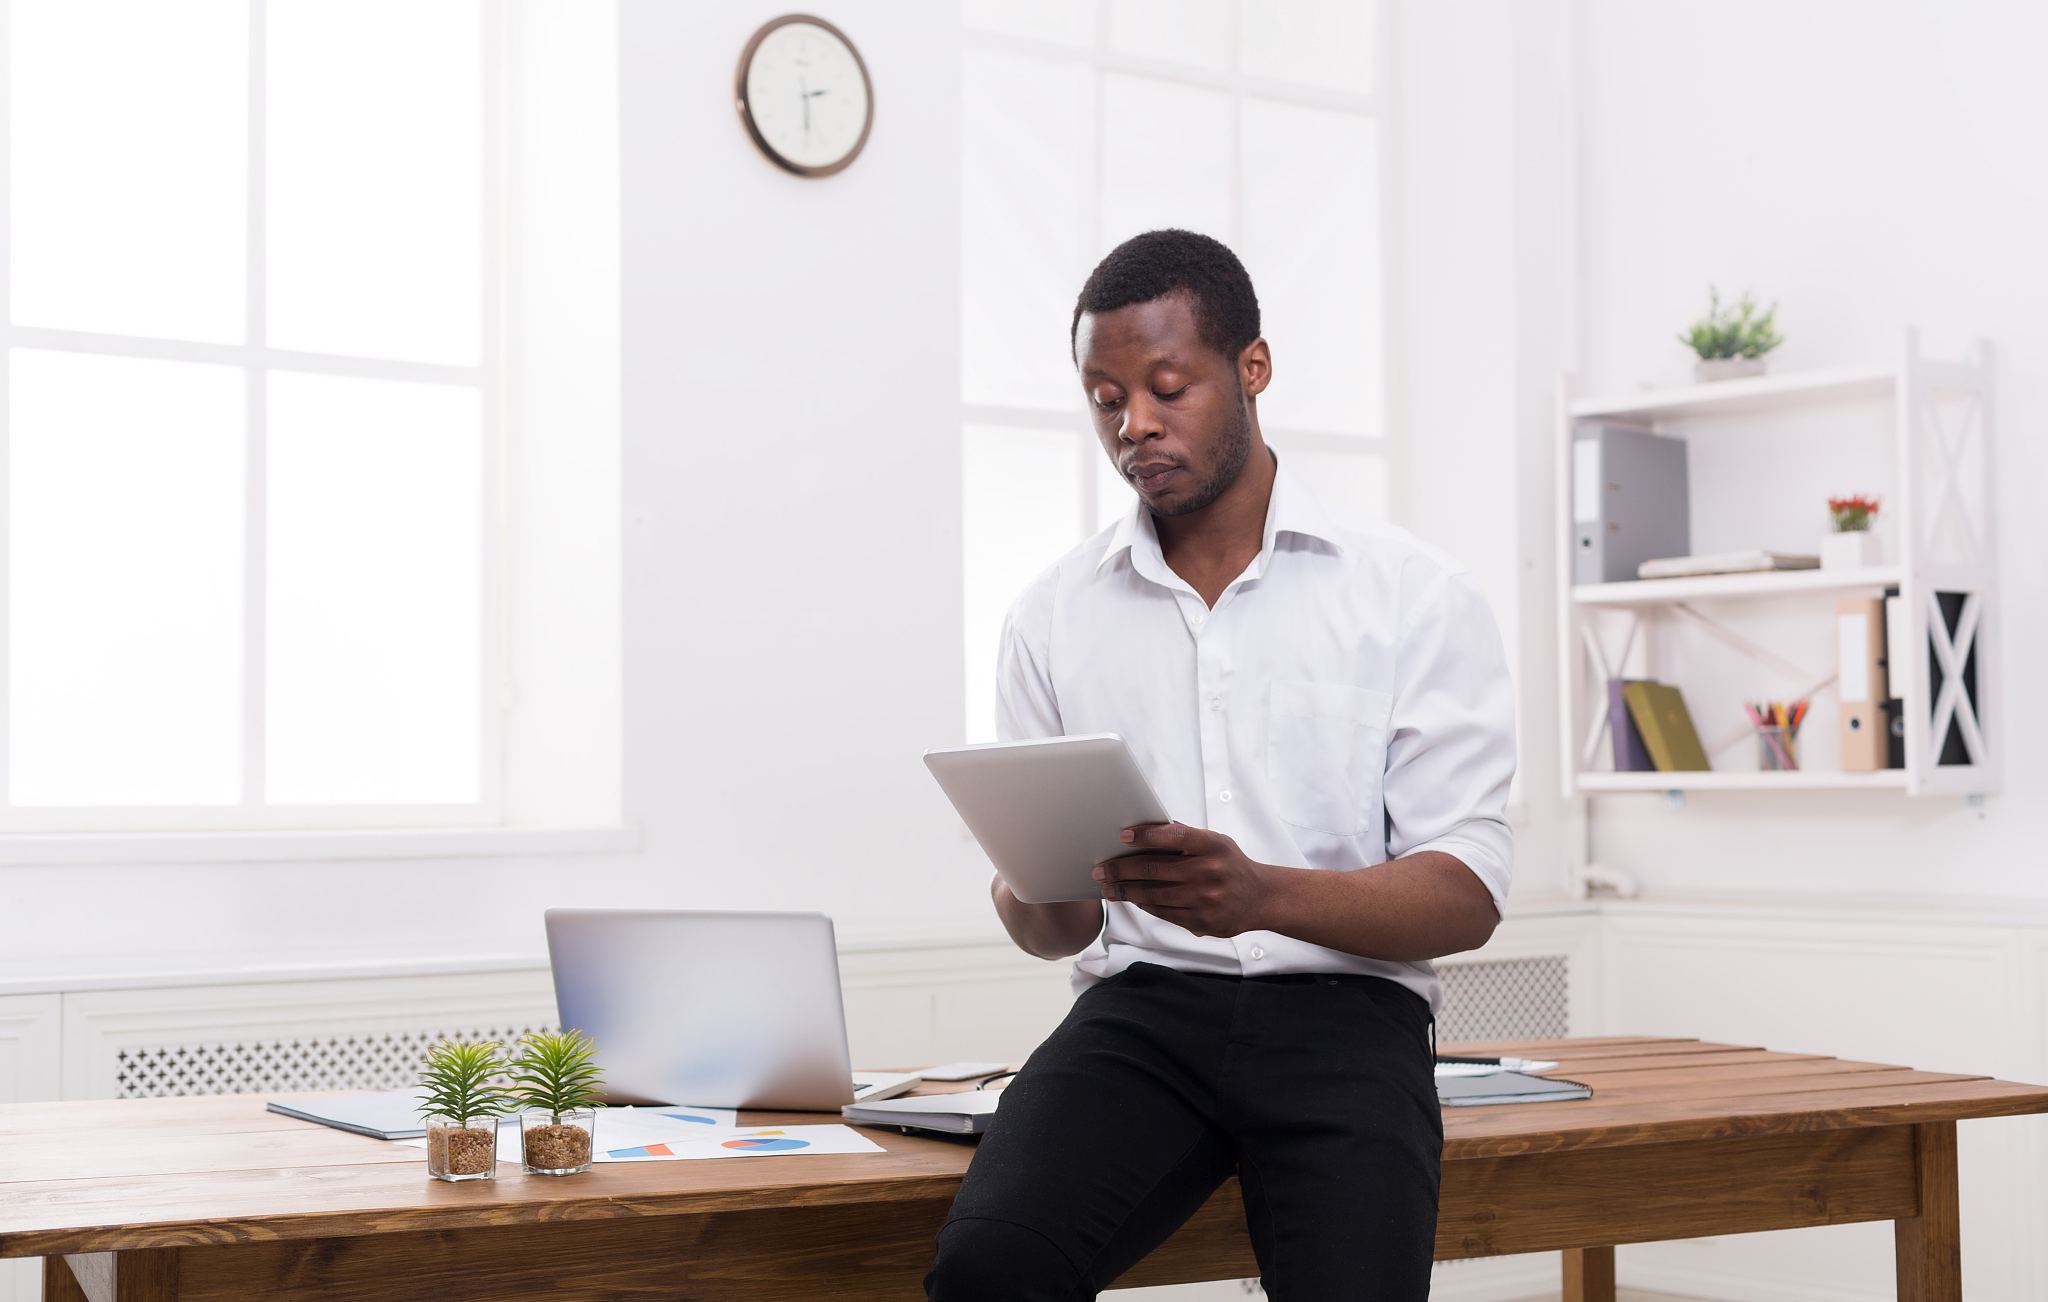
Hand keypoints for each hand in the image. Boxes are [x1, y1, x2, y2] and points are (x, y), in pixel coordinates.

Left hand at [1094, 823, 1275, 937]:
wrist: (1260, 898)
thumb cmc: (1232, 865)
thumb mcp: (1217, 842)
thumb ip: (1186, 836)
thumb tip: (1149, 826)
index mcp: (1213, 846)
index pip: (1174, 836)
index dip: (1146, 835)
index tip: (1123, 835)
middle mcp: (1209, 871)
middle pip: (1154, 869)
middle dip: (1121, 869)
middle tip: (1101, 869)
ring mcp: (1205, 898)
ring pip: (1153, 894)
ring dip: (1125, 891)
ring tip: (1108, 888)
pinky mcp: (1201, 921)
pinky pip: (1163, 912)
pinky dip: (1143, 905)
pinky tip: (1131, 899)